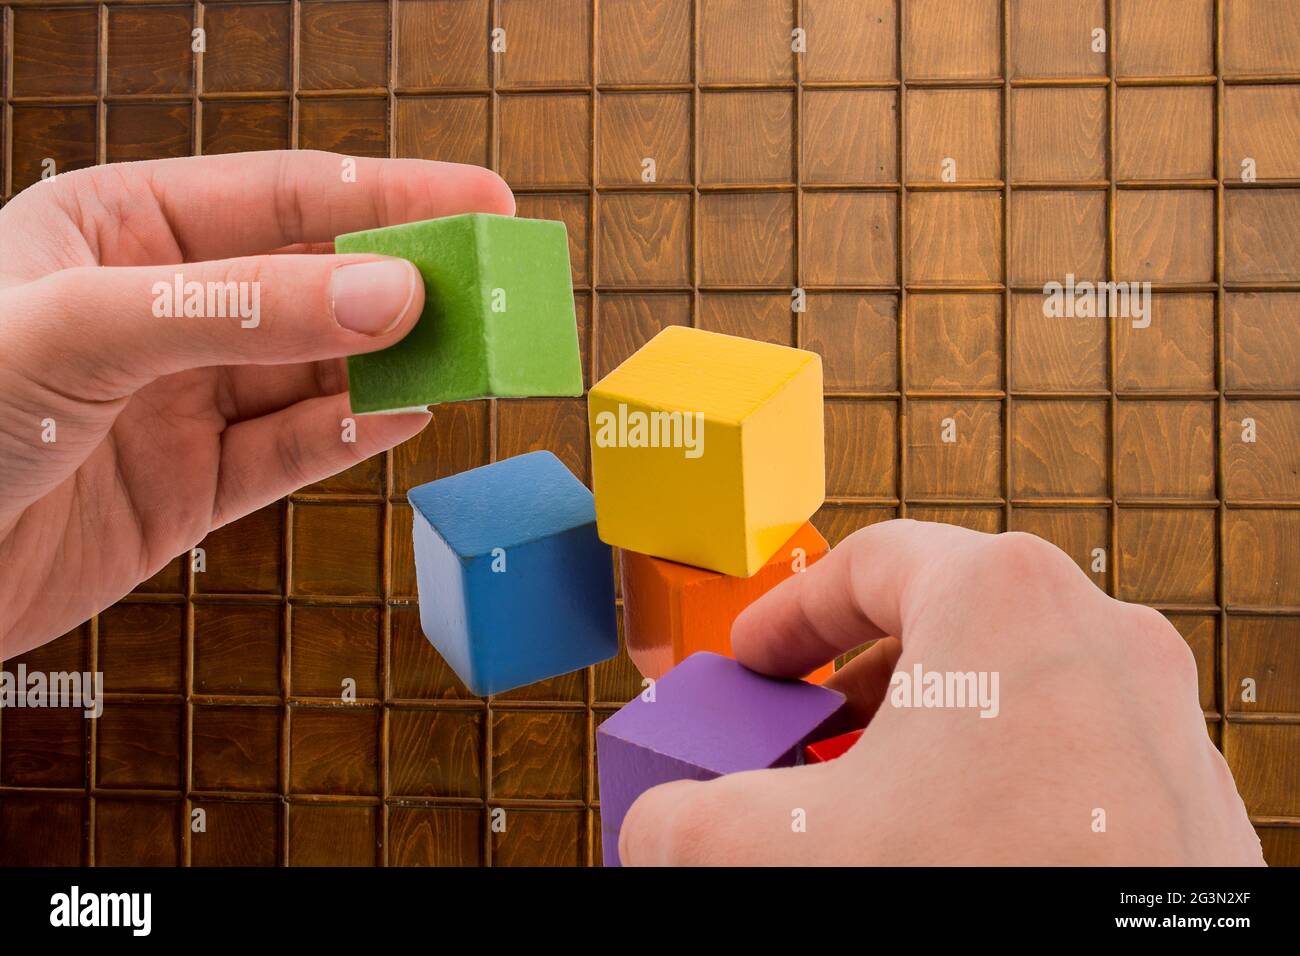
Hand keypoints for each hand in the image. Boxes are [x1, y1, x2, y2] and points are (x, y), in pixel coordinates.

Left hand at [0, 150, 513, 658]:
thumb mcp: (83, 327)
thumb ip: (242, 308)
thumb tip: (389, 296)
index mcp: (121, 227)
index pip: (282, 195)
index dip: (392, 194)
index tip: (483, 203)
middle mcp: (163, 308)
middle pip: (315, 283)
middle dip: (407, 284)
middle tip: (496, 289)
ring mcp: (179, 400)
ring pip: (318, 372)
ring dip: (394, 365)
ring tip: (469, 356)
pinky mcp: (190, 488)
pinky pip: (292, 452)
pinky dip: (351, 436)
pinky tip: (406, 415)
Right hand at [618, 520, 1263, 865]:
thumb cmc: (984, 887)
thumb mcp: (785, 846)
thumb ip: (686, 819)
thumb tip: (657, 828)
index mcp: (1003, 597)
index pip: (870, 561)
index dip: (793, 614)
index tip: (759, 658)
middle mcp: (1098, 633)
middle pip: (945, 622)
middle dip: (859, 681)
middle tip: (810, 731)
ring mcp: (1154, 712)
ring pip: (1013, 686)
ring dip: (931, 733)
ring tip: (881, 800)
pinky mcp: (1186, 790)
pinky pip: (1072, 750)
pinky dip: (1002, 777)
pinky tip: (959, 844)